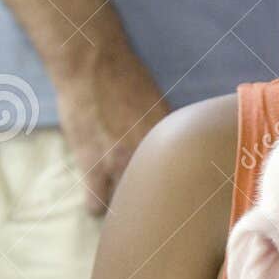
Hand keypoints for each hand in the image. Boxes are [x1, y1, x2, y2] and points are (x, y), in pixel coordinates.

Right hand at [54, 46, 170, 215]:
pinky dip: (95, 207)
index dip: (177, 199)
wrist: (92, 64)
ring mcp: (122, 164)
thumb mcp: (161, 108)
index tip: (174, 205)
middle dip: (152, 209)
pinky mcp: (93, 167)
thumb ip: (169, 138)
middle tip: (147, 214)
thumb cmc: (126, 79)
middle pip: (159, 203)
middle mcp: (153, 157)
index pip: (186, 187)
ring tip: (121, 209)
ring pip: (127, 208)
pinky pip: (95, 205)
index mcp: (174, 144)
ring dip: (123, 209)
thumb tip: (179, 157)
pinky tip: (96, 206)